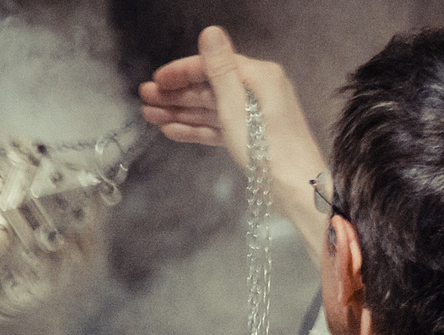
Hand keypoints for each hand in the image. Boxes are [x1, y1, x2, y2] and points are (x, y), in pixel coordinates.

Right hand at [141, 27, 327, 255]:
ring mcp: (256, 117)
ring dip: (181, 112)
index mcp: (260, 77)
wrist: (297, 192)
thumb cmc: (270, 151)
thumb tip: (211, 32)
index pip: (213, 65)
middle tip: (146, 98)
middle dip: (176, 94)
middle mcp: (260, 92)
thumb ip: (220, 70)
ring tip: (151, 116)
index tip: (156, 79)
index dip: (182, 71)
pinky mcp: (253, 139)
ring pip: (212, 109)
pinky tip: (173, 131)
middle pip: (210, 88)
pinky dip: (198, 130)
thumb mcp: (237, 107)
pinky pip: (220, 128)